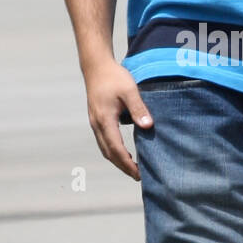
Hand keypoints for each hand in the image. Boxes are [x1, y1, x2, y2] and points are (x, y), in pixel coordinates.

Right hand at [84, 58, 152, 180]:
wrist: (96, 66)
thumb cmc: (114, 77)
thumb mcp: (130, 91)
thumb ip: (138, 108)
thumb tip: (148, 126)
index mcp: (105, 120)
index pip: (117, 149)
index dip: (128, 164)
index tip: (139, 174)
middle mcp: (97, 124)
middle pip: (109, 153)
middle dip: (123, 167)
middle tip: (138, 176)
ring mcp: (95, 122)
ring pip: (104, 148)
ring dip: (117, 160)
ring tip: (131, 168)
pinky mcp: (96, 119)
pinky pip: (103, 141)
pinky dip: (113, 150)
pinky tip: (123, 151)